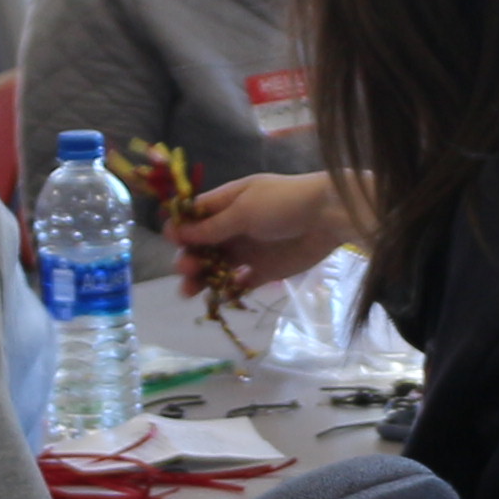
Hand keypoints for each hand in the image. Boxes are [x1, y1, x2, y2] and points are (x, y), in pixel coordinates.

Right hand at [165, 171, 351, 299]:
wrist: (328, 217)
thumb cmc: (284, 204)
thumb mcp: (244, 210)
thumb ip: (213, 226)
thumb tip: (177, 233)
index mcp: (228, 203)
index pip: (196, 215)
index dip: (181, 227)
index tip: (170, 239)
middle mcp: (234, 227)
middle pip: (202, 245)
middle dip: (189, 257)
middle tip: (186, 268)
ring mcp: (249, 250)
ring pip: (216, 267)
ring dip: (201, 278)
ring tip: (190, 291)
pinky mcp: (264, 271)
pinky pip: (240, 284)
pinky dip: (229, 290)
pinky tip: (222, 295)